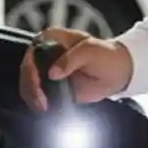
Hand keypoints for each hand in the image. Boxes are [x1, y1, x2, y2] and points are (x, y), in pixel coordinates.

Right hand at [19, 27, 133, 111]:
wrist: (120, 72)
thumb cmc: (106, 55)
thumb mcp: (90, 51)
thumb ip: (71, 59)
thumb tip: (53, 73)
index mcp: (53, 39)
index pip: (32, 51)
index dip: (30, 66)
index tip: (36, 79)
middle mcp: (47, 55)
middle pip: (27, 69)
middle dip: (30, 85)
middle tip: (40, 98)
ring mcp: (49, 72)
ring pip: (30, 85)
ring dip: (33, 96)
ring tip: (42, 105)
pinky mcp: (54, 88)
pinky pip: (40, 96)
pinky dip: (39, 104)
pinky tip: (44, 108)